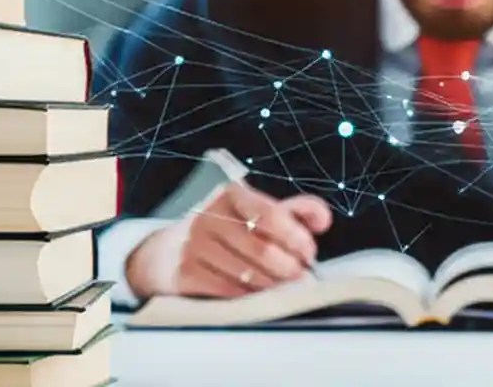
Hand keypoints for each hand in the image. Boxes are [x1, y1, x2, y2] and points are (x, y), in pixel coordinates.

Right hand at [125, 182, 332, 298]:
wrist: (169, 252)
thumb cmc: (226, 231)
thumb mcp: (256, 213)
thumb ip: (294, 212)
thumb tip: (323, 220)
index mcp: (232, 196)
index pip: (271, 214)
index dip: (296, 237)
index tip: (309, 253)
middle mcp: (210, 217)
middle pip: (262, 249)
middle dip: (290, 268)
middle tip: (301, 277)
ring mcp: (195, 245)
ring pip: (247, 274)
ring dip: (273, 286)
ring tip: (283, 287)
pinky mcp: (185, 273)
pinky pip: (228, 291)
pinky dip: (249, 296)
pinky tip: (258, 295)